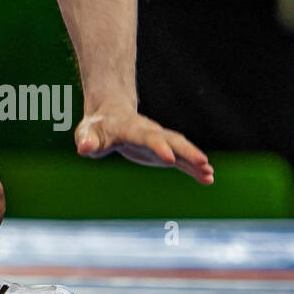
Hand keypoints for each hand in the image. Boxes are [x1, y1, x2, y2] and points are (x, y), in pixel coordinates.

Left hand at [75, 105, 213, 183]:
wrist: (110, 115)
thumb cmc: (97, 127)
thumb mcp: (87, 133)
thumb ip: (87, 140)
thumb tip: (84, 148)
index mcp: (131, 129)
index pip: (147, 136)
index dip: (158, 146)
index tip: (169, 158)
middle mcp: (150, 132)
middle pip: (172, 139)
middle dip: (187, 151)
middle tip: (203, 163)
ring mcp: (159, 141)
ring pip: (181, 148)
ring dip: (194, 160)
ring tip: (209, 175)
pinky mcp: (163, 151)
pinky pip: (181, 159)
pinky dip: (193, 168)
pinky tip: (207, 178)